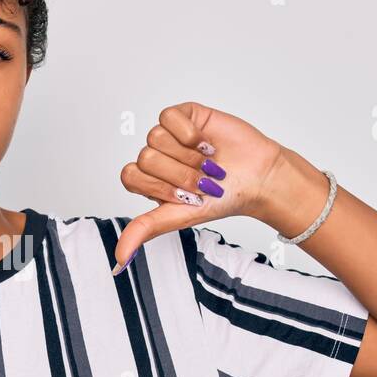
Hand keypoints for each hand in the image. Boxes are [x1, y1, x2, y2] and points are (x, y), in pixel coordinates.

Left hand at [113, 102, 286, 271]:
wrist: (258, 180)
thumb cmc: (222, 200)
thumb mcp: (179, 218)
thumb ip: (145, 230)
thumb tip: (118, 261)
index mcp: (149, 181)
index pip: (130, 176)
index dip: (159, 186)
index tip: (184, 195)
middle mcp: (156, 157)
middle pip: (146, 158)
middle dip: (179, 174)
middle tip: (202, 180)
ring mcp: (168, 135)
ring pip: (155, 137)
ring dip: (188, 155)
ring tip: (208, 162)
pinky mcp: (184, 115)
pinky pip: (169, 117)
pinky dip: (189, 133)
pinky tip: (206, 143)